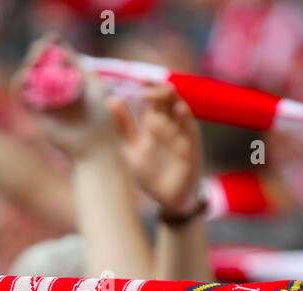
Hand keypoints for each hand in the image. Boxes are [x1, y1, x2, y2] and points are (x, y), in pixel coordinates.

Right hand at [15, 38, 115, 159]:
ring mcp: (43, 103)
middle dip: (38, 54)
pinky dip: (19, 85)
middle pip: (39, 66)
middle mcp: (53, 91)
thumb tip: (59, 45)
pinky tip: (25, 76)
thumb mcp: (92, 83)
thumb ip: (77, 64)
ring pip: (27, 79)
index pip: (54, 59)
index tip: (52, 38)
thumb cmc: (100, 116)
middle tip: (42, 48)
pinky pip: (20, 97)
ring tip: (35, 59)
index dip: (51, 47)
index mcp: (68, 82)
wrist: (95, 144)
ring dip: (28, 66)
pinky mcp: (34, 116)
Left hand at [113, 85, 202, 212]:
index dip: (146, 88)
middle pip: (166, 101)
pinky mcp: (192, 147)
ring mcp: (182, 135)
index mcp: (154, 124)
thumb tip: (111, 100)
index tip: (136, 79)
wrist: (168, 200)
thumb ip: (123, 128)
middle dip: (159, 91)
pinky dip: (186, 119)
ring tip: (167, 89)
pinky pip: (190, 130)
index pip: (151, 100)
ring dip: (174, 100)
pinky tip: (179, 109)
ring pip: (180, 111)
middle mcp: (169, 126)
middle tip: (148, 84)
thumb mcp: (131, 151)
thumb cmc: (150, 175)